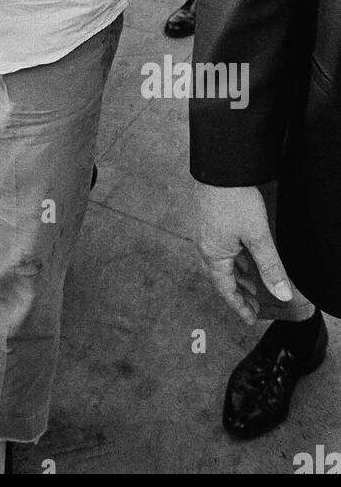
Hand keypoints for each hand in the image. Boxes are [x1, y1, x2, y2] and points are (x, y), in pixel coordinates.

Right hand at [195, 182, 292, 323]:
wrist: (220, 167)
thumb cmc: (234, 198)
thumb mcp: (258, 236)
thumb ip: (270, 267)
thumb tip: (281, 294)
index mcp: (213, 254)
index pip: (226, 290)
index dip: (240, 306)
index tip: (250, 319)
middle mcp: (205, 246)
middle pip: (222, 279)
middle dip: (239, 293)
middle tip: (255, 305)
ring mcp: (205, 234)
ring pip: (221, 264)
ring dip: (237, 277)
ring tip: (252, 284)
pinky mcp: (209, 222)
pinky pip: (220, 251)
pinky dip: (233, 261)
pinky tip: (244, 258)